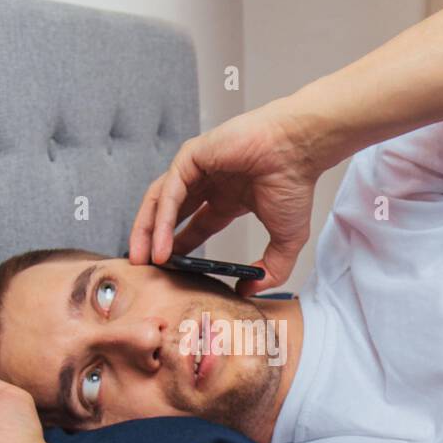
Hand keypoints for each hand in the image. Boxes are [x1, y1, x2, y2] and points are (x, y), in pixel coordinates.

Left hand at [129, 97, 323, 295]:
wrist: (299, 151)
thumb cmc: (296, 184)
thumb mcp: (286, 241)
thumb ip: (270, 271)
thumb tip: (247, 291)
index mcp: (227, 198)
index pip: (192, 226)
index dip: (177, 249)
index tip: (167, 272)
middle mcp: (209, 182)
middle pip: (168, 215)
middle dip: (152, 242)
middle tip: (143, 269)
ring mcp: (198, 168)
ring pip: (160, 202)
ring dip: (148, 232)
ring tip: (143, 261)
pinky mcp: (191, 156)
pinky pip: (169, 191)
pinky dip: (163, 219)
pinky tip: (162, 244)